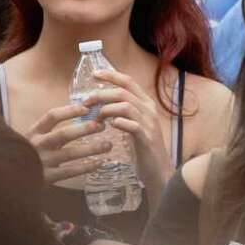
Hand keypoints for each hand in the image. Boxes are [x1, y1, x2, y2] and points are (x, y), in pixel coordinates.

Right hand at [25, 102, 113, 185]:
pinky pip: (70, 171)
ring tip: (108, 145)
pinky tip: (100, 163)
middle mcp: (37, 145)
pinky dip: (86, 167)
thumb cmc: (29, 152)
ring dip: (91, 149)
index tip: (87, 107)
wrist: (8, 178)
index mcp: (34, 132)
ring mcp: (42, 162)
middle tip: (102, 125)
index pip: (52, 116)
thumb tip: (84, 110)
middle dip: (85, 129)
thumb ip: (52, 128)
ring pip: (70, 154)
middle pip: (63, 134)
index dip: (70, 110)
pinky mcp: (46, 178)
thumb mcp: (35, 137)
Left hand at [88, 68, 172, 189]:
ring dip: (106, 109)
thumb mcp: (135, 125)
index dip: (112, 75)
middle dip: (101, 94)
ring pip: (126, 106)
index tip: (94, 73)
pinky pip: (131, 125)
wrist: (158, 171)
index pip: (129, 82)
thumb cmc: (143, 148)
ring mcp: (149, 123)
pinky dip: (118, 123)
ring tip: (95, 118)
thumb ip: (124, 114)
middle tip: (85, 102)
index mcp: (147, 104)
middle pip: (123, 92)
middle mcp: (149, 110)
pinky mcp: (146, 138)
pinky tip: (110, 127)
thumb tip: (102, 105)